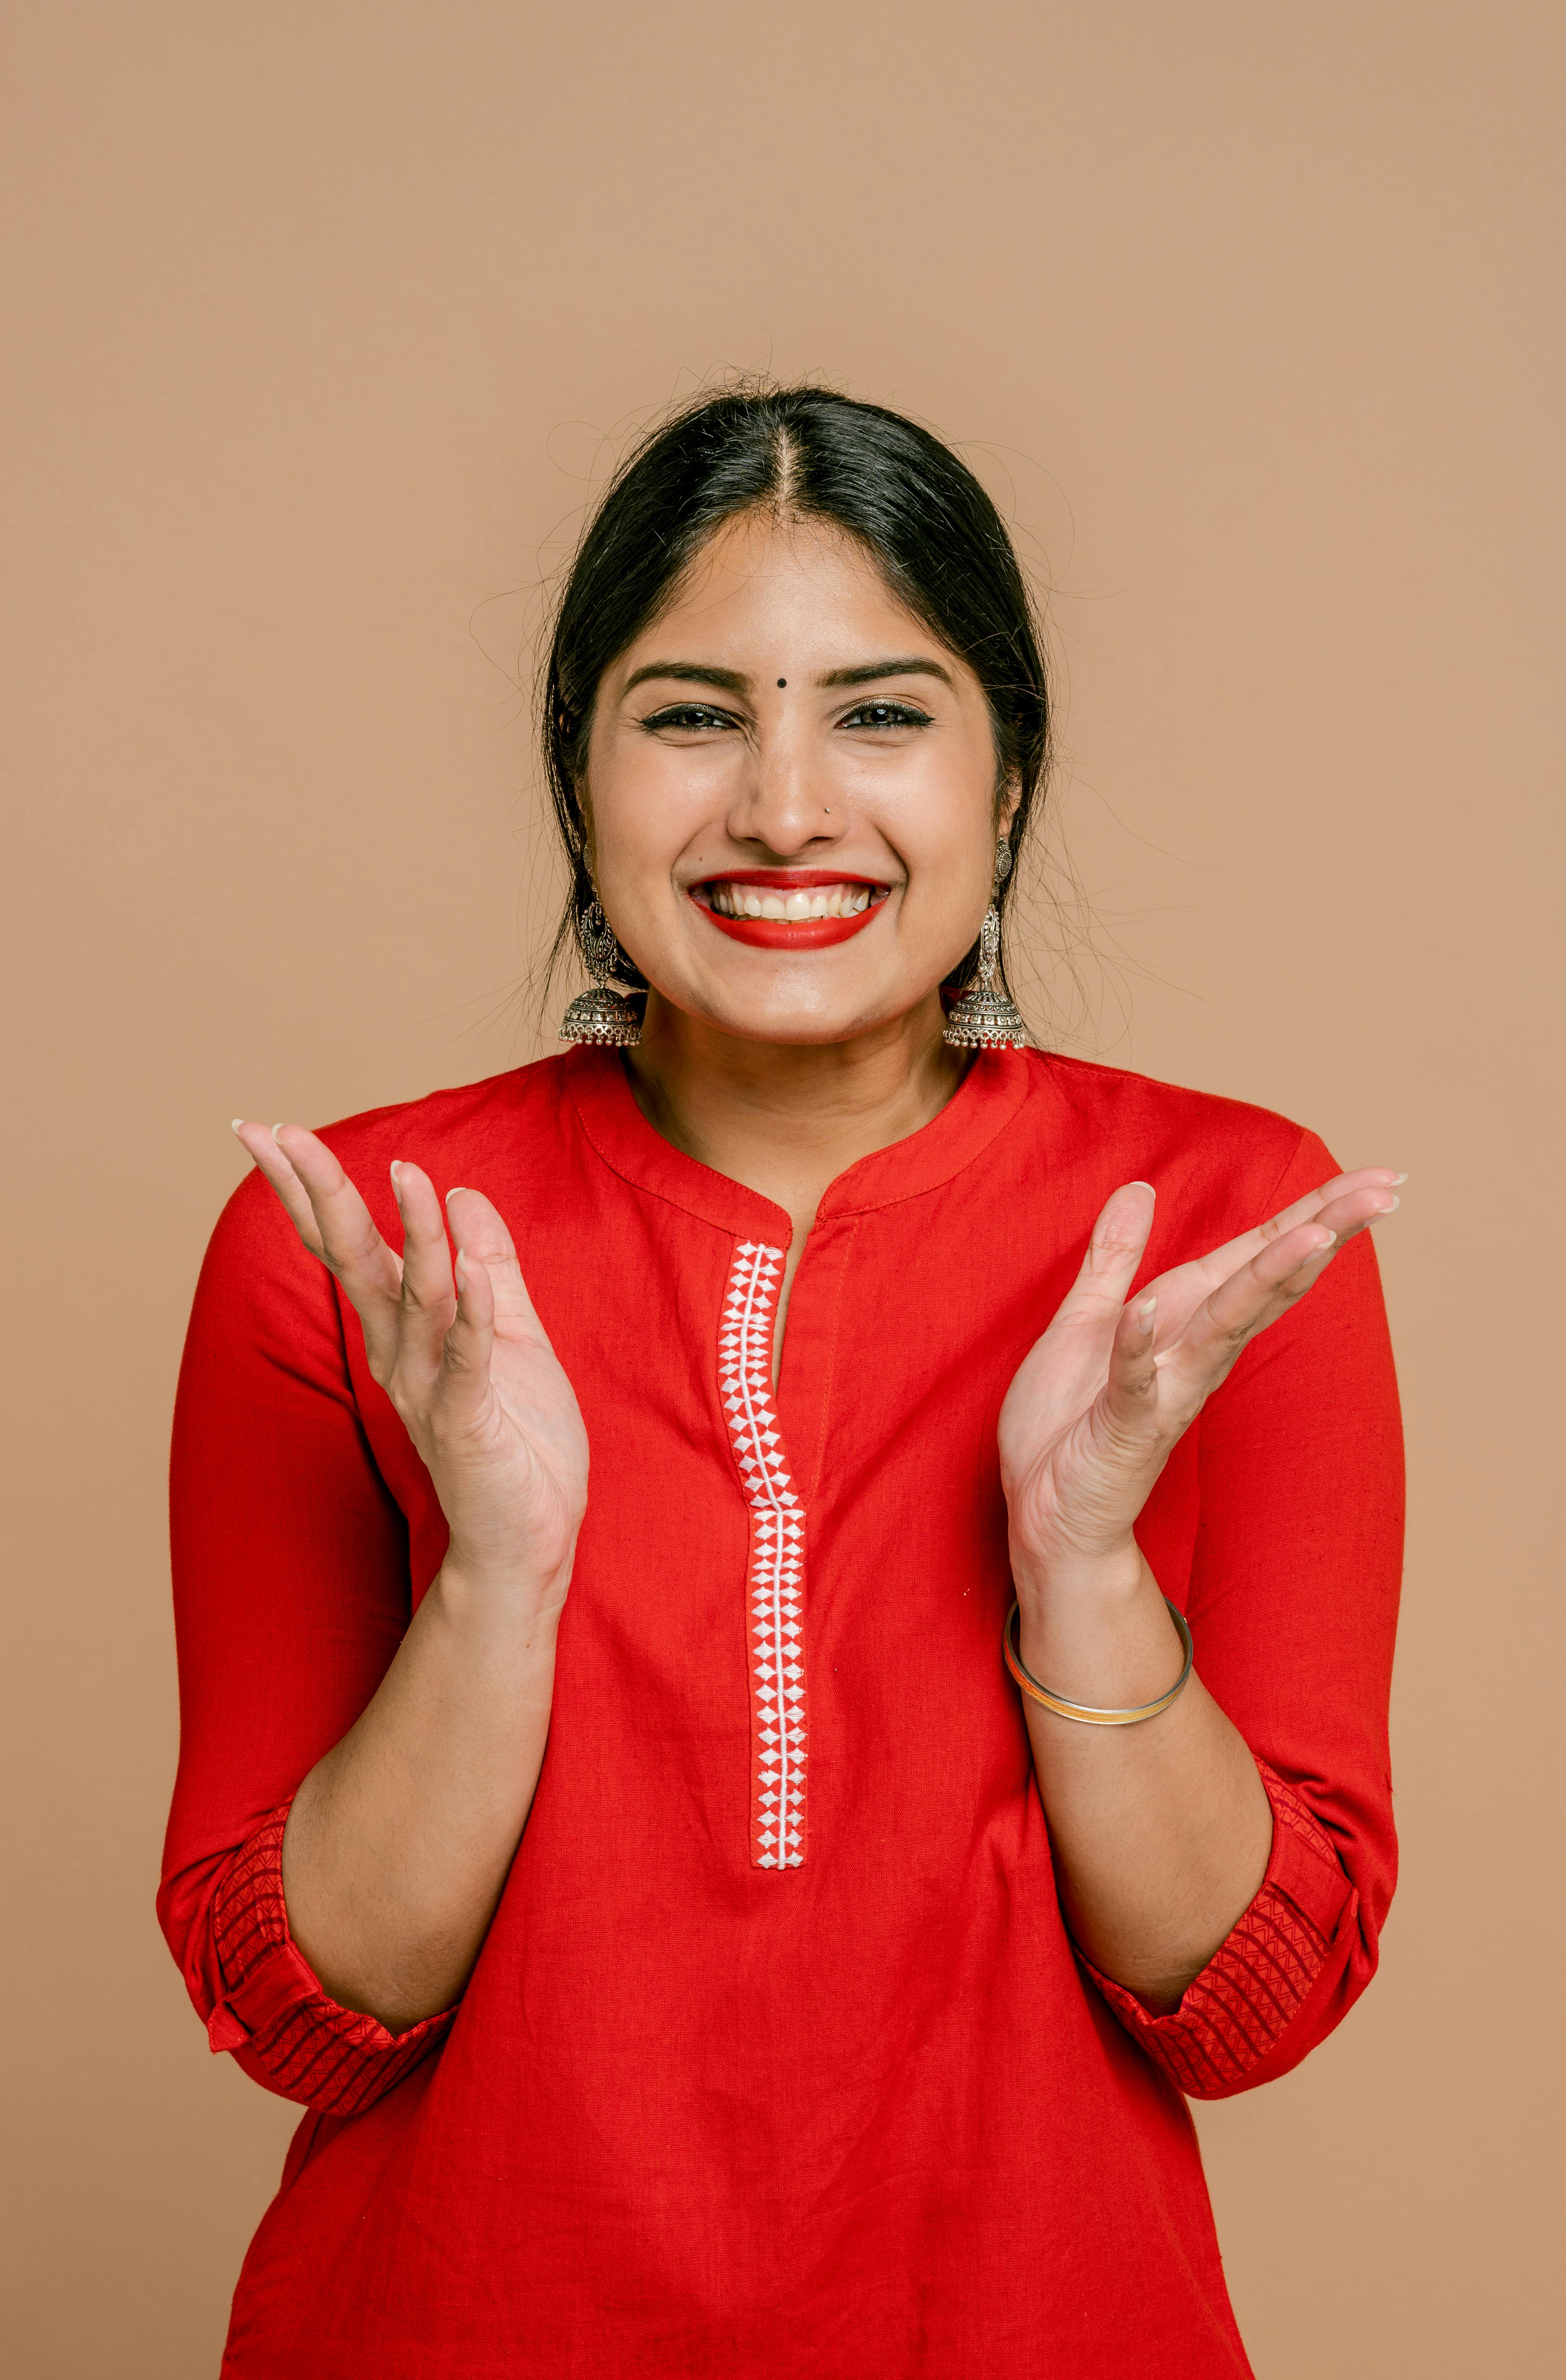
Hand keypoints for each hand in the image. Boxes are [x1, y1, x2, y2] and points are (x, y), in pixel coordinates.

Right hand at [234, 1122, 588, 1603]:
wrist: (527, 1539)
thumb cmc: (517, 1440)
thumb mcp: (513, 1332)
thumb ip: (491, 1264)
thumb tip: (464, 1192)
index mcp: (405, 1332)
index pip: (351, 1247)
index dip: (313, 1189)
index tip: (273, 1132)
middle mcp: (401, 1356)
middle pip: (353, 1261)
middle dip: (319, 1195)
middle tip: (275, 1134)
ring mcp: (429, 1390)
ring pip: (417, 1299)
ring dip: (414, 1235)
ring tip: (408, 1172)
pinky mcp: (469, 1423)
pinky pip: (469, 1362)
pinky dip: (474, 1317)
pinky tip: (472, 1272)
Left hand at [998, 1167, 1402, 1592]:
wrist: (1047, 1514)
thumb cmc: (1068, 1423)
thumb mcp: (1086, 1319)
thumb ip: (1115, 1258)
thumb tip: (1141, 1188)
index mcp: (1184, 1320)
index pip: (1256, 1256)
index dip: (1312, 1213)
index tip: (1377, 1176)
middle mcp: (1193, 1355)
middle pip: (1264, 1282)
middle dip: (1322, 1233)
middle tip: (1387, 1191)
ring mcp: (1165, 1393)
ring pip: (1222, 1327)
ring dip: (1265, 1281)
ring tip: (1313, 1236)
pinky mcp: (1123, 1428)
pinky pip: (1134, 1383)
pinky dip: (1139, 1347)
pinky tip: (1148, 1309)